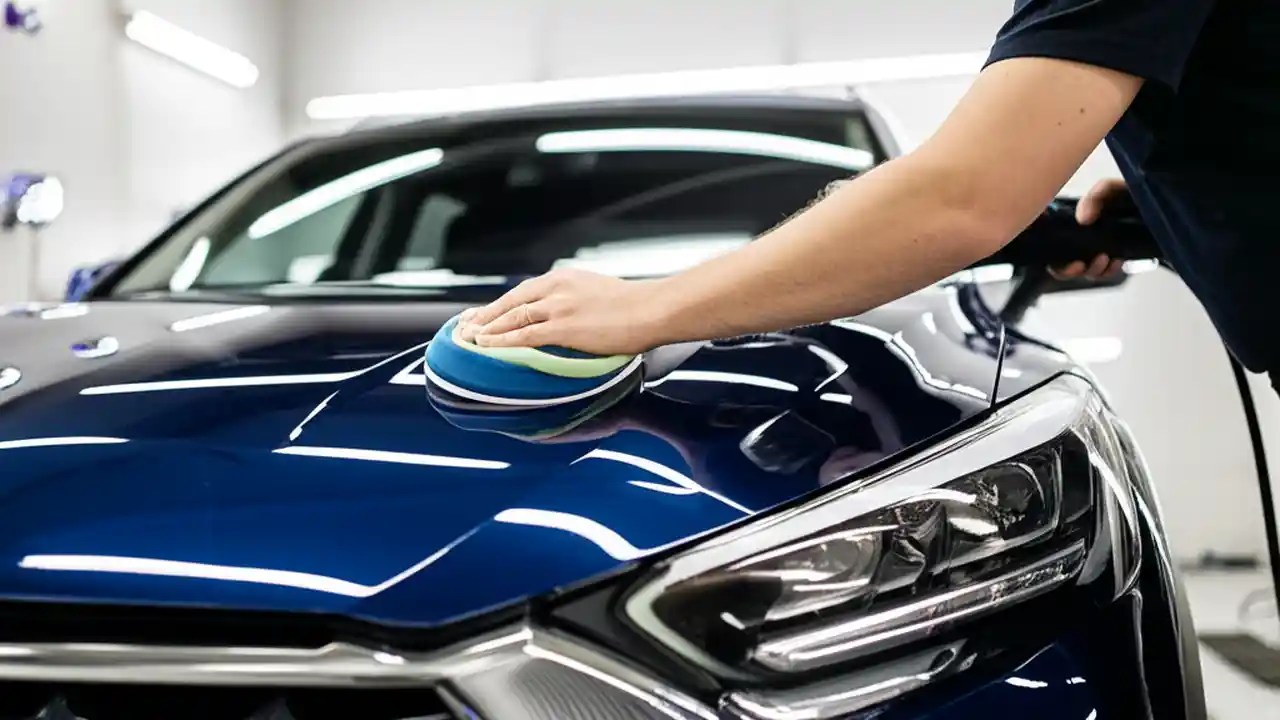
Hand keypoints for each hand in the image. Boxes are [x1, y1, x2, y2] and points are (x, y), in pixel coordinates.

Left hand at [458, 269, 667, 354]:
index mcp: (563, 278)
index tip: (481, 315)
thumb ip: (577, 301)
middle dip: (484, 317)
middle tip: (463, 327)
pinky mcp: (564, 326)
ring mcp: (558, 307)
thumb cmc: (635, 306)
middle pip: (510, 303)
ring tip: (468, 339)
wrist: (653, 309)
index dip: (498, 306)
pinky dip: (502, 341)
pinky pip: (524, 335)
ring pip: (512, 318)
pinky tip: (486, 346)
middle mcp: (555, 288)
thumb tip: (569, 317)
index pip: (522, 293)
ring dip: (487, 330)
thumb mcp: (598, 293)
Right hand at [1051, 178, 1128, 279]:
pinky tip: (1117, 261)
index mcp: (1077, 219)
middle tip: (1078, 266)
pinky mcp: (1115, 258)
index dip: (1045, 245)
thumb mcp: (1112, 189)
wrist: (1165, 207)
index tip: (1052, 249)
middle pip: (1060, 261)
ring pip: (1083, 270)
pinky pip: (1104, 273)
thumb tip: (1082, 218)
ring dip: (1090, 271)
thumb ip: (1096, 197)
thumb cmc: (1135, 195)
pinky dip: (1108, 271)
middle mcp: (1084, 236)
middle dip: (1066, 269)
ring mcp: (1099, 248)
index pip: (1050, 236)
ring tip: (1104, 260)